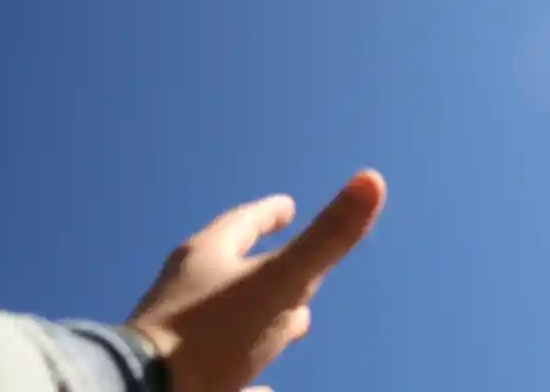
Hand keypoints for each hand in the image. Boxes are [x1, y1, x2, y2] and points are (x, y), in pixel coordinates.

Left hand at [126, 169, 386, 391]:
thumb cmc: (208, 336)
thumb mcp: (280, 283)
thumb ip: (327, 238)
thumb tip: (372, 178)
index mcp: (206, 257)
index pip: (243, 224)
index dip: (269, 214)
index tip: (287, 206)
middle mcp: (186, 291)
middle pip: (234, 271)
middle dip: (271, 268)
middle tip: (303, 271)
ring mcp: (176, 335)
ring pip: (227, 319)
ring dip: (262, 317)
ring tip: (294, 325)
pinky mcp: (177, 375)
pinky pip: (219, 370)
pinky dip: (247, 372)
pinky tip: (263, 390)